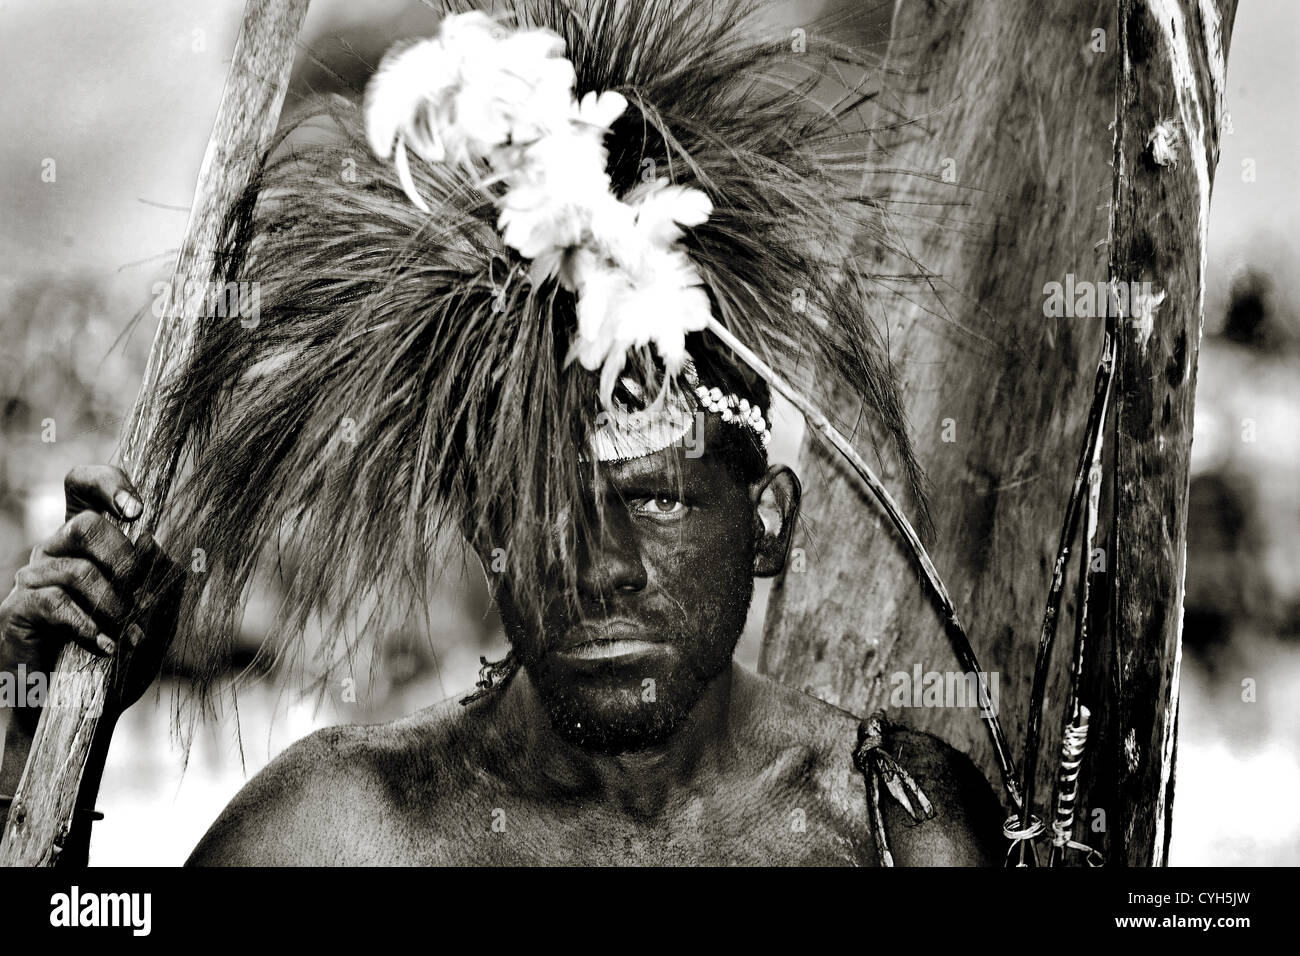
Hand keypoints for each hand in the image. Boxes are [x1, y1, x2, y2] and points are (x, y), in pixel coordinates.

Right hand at [0, 465, 179, 721]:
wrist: (83, 710)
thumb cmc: (123, 656)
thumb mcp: (157, 617)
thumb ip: (163, 581)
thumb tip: (155, 545)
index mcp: (92, 541)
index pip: (84, 485)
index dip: (107, 483)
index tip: (137, 509)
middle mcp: (58, 550)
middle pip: (87, 525)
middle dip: (126, 563)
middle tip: (141, 600)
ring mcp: (35, 578)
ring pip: (77, 567)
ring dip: (114, 603)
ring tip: (130, 635)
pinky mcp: (19, 609)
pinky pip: (55, 602)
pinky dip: (89, 625)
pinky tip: (107, 647)